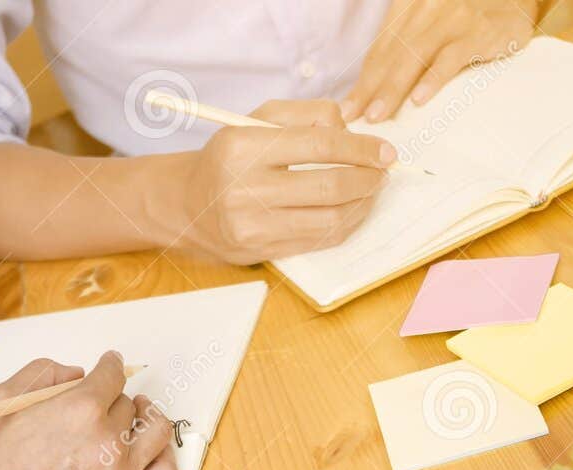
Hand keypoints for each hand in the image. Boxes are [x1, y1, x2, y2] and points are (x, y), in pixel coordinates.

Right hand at [0, 353, 178, 469]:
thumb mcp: (0, 403)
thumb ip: (41, 375)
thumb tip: (75, 374)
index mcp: (77, 409)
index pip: (111, 375)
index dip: (110, 366)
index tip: (109, 365)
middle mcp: (106, 440)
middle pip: (128, 405)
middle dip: (115, 398)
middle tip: (104, 402)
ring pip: (156, 432)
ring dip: (149, 418)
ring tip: (139, 416)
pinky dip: (164, 455)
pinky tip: (149, 449)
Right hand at [165, 100, 391, 262]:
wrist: (188, 204)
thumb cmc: (229, 158)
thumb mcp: (256, 120)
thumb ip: (305, 114)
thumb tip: (351, 129)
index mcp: (243, 148)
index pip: (319, 146)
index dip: (360, 149)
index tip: (385, 150)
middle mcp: (245, 190)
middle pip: (329, 188)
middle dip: (367, 179)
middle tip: (382, 171)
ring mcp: (253, 227)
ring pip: (329, 220)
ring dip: (361, 205)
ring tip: (371, 189)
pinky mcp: (261, 252)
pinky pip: (317, 241)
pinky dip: (345, 224)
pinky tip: (352, 209)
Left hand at [342, 0, 537, 121]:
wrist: (515, 1)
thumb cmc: (466, 21)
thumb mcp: (431, 27)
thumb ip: (404, 51)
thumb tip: (372, 93)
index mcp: (408, 5)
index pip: (380, 48)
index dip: (362, 81)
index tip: (346, 110)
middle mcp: (426, 6)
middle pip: (392, 54)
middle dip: (371, 89)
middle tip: (356, 118)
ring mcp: (452, 17)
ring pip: (415, 56)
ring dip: (394, 88)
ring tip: (379, 115)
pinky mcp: (477, 31)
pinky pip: (451, 57)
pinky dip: (434, 79)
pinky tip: (419, 99)